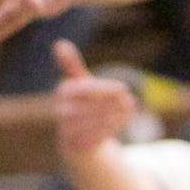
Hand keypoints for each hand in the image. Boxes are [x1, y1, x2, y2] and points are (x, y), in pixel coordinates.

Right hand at [53, 39, 138, 159]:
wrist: (76, 139)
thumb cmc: (81, 105)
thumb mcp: (78, 83)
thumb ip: (71, 64)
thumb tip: (59, 42)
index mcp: (63, 92)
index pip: (85, 89)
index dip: (105, 89)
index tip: (124, 88)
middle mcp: (61, 111)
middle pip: (92, 106)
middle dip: (113, 103)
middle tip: (131, 100)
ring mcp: (67, 130)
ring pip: (96, 122)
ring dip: (116, 116)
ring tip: (130, 110)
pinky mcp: (75, 146)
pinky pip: (96, 138)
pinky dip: (112, 129)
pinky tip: (121, 122)